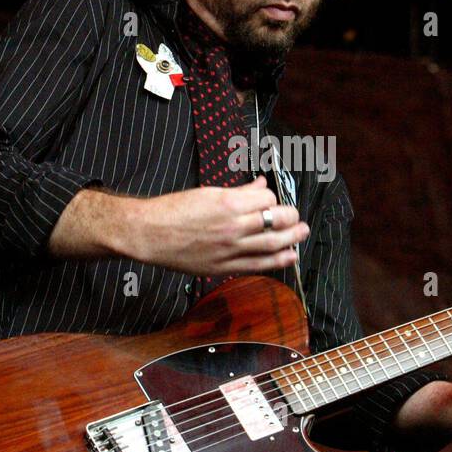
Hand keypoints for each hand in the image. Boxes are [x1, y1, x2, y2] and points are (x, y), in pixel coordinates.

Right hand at [119, 177, 308, 275]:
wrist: (149, 234)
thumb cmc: (173, 211)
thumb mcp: (208, 193)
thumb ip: (239, 191)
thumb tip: (260, 185)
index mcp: (228, 203)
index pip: (267, 199)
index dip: (272, 198)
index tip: (270, 201)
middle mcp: (233, 227)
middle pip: (276, 221)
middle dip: (292, 218)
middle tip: (297, 217)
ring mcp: (230, 249)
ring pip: (272, 244)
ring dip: (292, 239)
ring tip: (301, 233)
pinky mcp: (224, 266)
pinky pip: (258, 264)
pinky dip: (278, 260)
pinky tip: (289, 256)